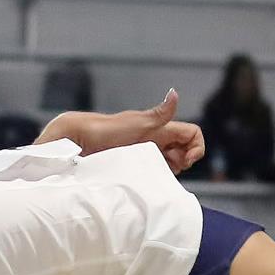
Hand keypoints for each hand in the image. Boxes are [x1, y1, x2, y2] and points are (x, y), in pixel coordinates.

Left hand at [41, 91, 205, 172]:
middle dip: (185, 162)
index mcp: (160, 129)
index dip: (196, 148)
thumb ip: (159, 113)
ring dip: (171, 171)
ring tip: (156, 175)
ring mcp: (144, 153)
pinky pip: (153, 172)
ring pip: (170, 163)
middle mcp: (155, 140)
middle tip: (169, 169)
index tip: (186, 161)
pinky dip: (156, 177)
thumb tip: (175, 93)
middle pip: (184, 151)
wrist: (78, 141)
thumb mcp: (137, 123)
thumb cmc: (105, 130)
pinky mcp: (133, 164)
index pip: (192, 135)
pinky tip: (147, 181)